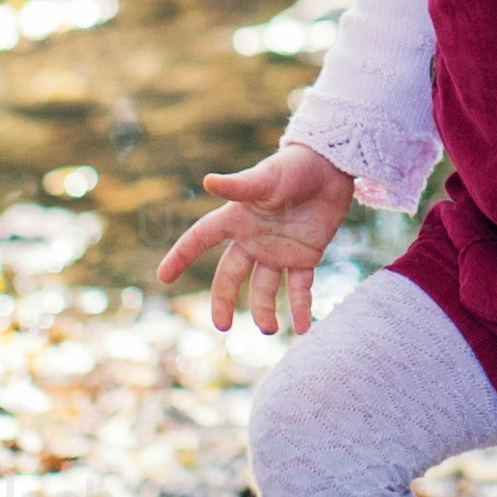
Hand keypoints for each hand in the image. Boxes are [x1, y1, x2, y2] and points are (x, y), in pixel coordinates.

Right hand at [159, 144, 356, 335]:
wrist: (332, 167)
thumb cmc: (294, 167)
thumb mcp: (267, 178)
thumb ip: (240, 186)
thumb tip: (208, 181)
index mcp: (237, 219)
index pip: (200, 238)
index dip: (181, 255)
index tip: (163, 277)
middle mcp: (253, 240)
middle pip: (230, 275)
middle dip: (223, 301)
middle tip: (222, 326)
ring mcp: (278, 251)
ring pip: (263, 288)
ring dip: (264, 310)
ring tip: (269, 330)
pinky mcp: (305, 257)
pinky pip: (299, 288)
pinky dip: (301, 308)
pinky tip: (303, 328)